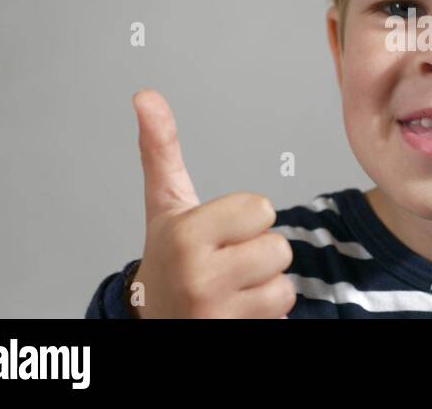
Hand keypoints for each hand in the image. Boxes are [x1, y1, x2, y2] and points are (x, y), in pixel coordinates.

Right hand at [127, 89, 295, 317]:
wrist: (151, 319)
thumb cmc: (166, 256)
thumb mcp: (164, 203)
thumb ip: (161, 149)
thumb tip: (145, 94)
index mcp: (186, 236)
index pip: (262, 209)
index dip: (247, 217)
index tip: (221, 230)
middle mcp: (200, 278)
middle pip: (279, 248)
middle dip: (260, 252)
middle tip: (227, 260)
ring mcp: (217, 315)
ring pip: (285, 285)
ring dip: (266, 285)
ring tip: (232, 285)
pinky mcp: (234, 336)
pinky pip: (283, 314)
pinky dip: (267, 313)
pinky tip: (238, 309)